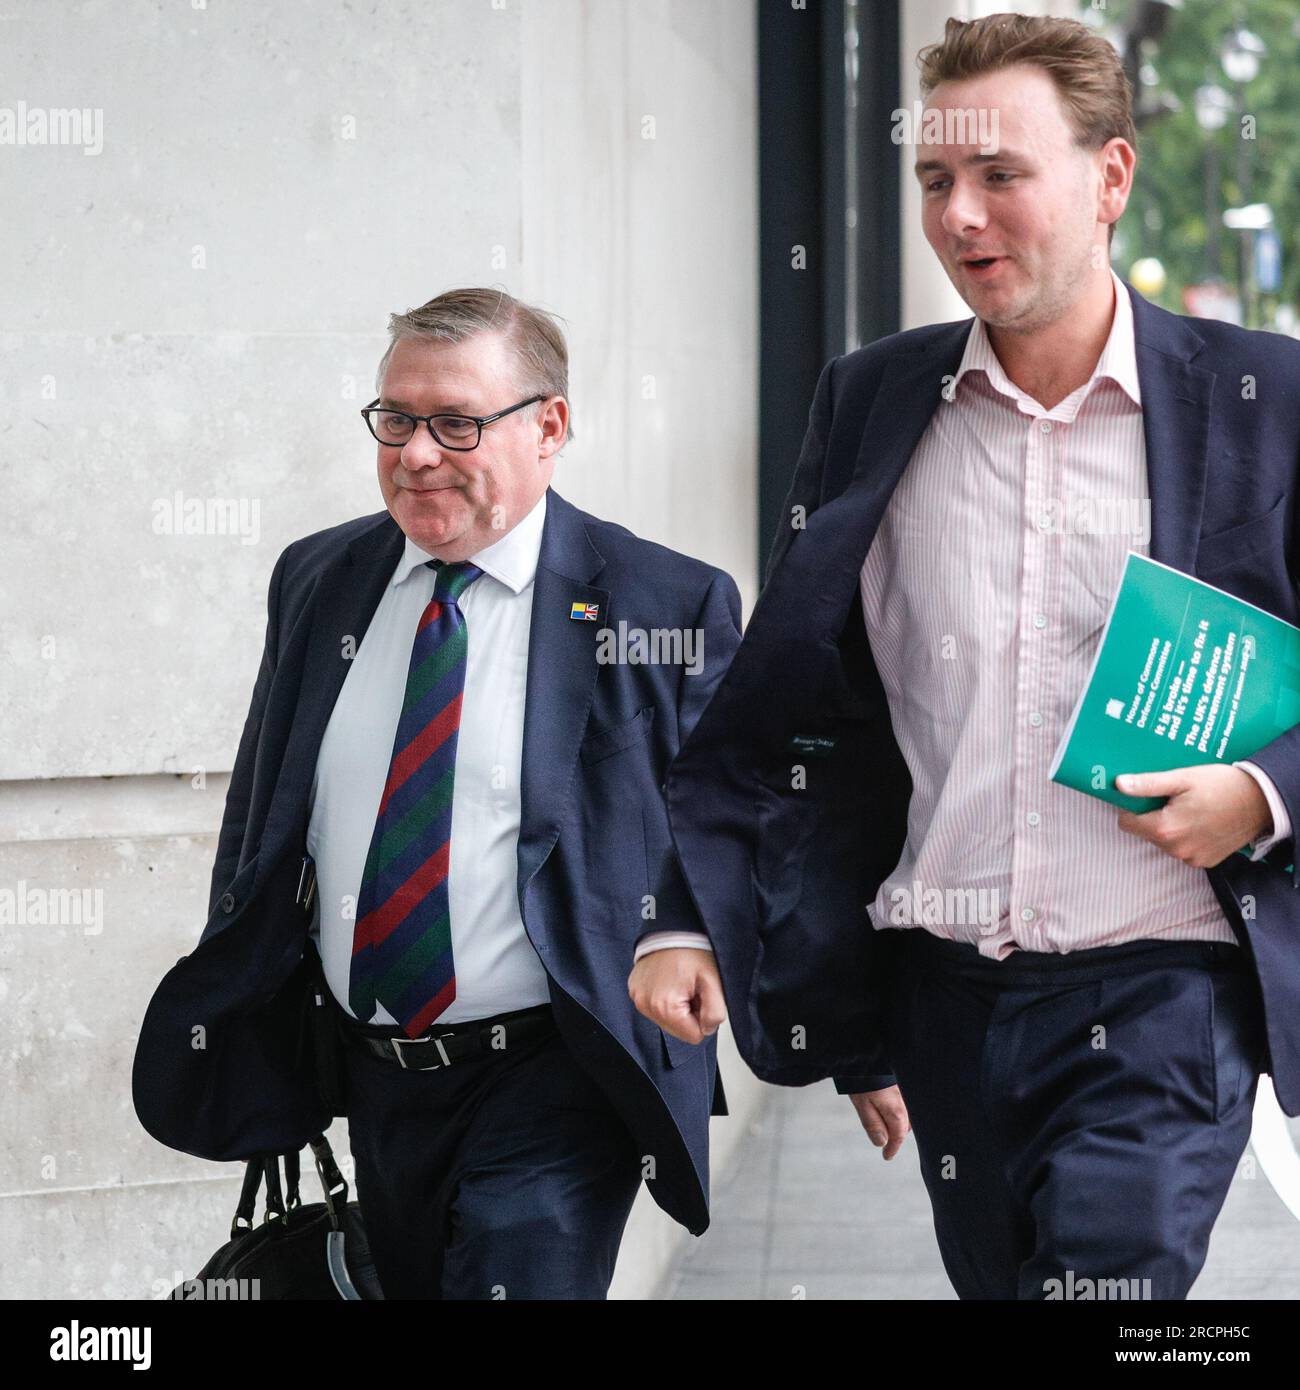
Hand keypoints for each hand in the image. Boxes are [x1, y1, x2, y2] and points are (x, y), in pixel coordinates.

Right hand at [628, 947, 726, 1044]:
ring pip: (668, 1019)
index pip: (695, 1036)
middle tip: (692, 987)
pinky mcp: (635, 990)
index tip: (700, 994)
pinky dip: (665, 997)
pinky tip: (671, 979)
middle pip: (679, 1030)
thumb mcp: (715, 982)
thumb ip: (716, 1014)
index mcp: (664, 1007)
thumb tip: (707, 1028)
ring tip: (682, 982)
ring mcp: (637, 998)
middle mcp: (645, 1005)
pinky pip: (656, 1006)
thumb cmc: (694, 949)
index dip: (703, 1016)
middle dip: (690, 1012)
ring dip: (678, 1006)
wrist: (674, 925)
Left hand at [845, 1085, 909, 1159]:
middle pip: (904, 1126)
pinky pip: (903, 1104)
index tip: (887, 1156)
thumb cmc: (864, 1080)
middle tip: (886, 1144)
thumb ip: (873, 1124)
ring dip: (897, 1123)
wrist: (869, 1050)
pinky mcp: (901, 1085)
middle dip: (896, 1136)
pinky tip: (887, 1108)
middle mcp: (905, 1103)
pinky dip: (897, 1111)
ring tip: (886, 1126)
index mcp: (896, 1111)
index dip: (893, 1148)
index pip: (898, 1136)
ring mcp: (905, 1093)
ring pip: (905, 1115)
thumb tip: (882, 1142)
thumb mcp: (863, 1104)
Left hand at [1115, 764, 1271, 868]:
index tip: (1146, 796)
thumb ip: (1148, 784)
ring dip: (1170, 827)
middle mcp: (1176, 849)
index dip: (1132, 808)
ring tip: (1190, 809)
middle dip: (1153, 816)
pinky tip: (1201, 822)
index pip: (1127, 823)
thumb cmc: (1221, 785)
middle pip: (1146, 832)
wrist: (1261, 801)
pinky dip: (1187, 837)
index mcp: (1165, 829)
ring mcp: (1191, 858)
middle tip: (1174, 799)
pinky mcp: (1205, 862)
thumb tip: (1119, 785)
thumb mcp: (1182, 778)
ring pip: (1164, 842)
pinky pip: (1183, 850)